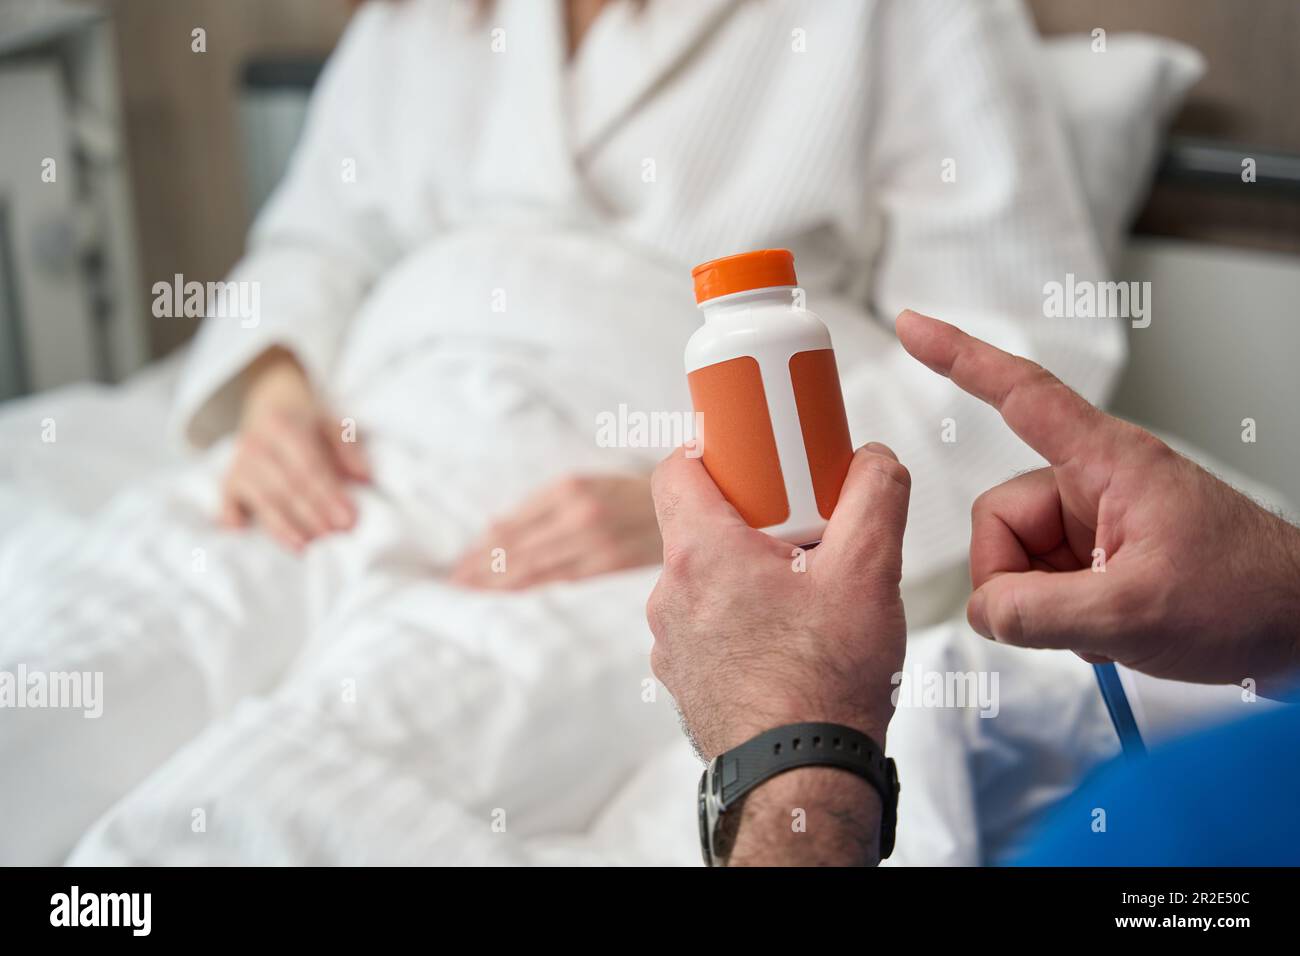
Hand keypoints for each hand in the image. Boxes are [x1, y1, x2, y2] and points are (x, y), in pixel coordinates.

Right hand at [221, 348, 369, 551]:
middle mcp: (258, 444)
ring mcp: (240, 462)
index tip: (348, 519)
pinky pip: (226, 498)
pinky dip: (230, 514)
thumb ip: (348, 448)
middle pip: (285, 486)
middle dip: (309, 514)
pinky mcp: (228, 478)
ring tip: (303, 546)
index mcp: (286, 427)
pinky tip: (240, 530)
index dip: (328, 495)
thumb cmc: (307, 419)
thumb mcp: (331, 422)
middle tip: (331, 537)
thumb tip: (365, 478)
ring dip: (281, 524)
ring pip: (260, 498)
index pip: (309, 467)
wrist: (269, 400)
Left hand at [450, 474, 661, 588]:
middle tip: (455, 583)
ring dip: (500, 581)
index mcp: (568, 488)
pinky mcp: (610, 562)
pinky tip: (510, 591)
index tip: (460, 563)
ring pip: (536, 566)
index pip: (512, 525)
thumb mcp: (582, 485)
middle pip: (518, 548)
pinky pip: (562, 577)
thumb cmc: (626, 493)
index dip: (483, 547)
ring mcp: (595, 540)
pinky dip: (532, 584)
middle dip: (483, 568)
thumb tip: (492, 527)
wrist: (683, 503)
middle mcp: (578, 513)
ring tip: (472, 591)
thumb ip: (539, 507)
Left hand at [647, 444, 909, 760]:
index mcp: (700, 554)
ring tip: (806, 597)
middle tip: (805, 532)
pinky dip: (740, 620)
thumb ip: (875, 497)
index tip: (757, 459)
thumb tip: (874, 459)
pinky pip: (707, 627)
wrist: (801, 779)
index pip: (678, 469)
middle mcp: (670, 596)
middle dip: (752, 519)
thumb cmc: (826, 681)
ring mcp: (672, 642)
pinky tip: (789, 641)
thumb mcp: (869, 571)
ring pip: (705, 580)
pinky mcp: (685, 680)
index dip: (716, 452)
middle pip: (699, 526)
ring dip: (747, 574)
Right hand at [896, 309, 1299, 693]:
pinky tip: (1101, 628)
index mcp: (1108, 462)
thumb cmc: (1247, 596)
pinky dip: (1058, 613)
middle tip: (1069, 617)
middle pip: (1000, 516)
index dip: (959, 356)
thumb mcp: (1133, 612)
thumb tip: (983, 610)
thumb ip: (1039, 612)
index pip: (1020, 394)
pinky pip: (1042, 579)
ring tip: (1101, 622)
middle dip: (1015, 577)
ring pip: (1016, 557)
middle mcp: (1095, 482)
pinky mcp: (1100, 554)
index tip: (914, 327)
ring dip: (1042, 602)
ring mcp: (1096, 521)